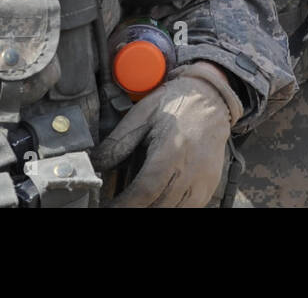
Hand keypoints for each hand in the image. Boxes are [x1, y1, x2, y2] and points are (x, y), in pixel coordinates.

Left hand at [94, 61, 243, 206]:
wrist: (211, 97)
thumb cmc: (175, 104)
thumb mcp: (141, 115)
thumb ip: (117, 143)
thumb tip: (96, 166)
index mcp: (173, 149)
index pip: (144, 190)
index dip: (123, 205)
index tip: (109, 207)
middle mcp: (192, 168)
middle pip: (159, 205)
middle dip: (135, 209)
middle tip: (118, 206)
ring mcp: (204, 179)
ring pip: (175, 210)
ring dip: (153, 209)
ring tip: (136, 203)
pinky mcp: (210, 185)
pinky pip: (190, 208)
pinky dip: (171, 208)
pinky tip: (157, 202)